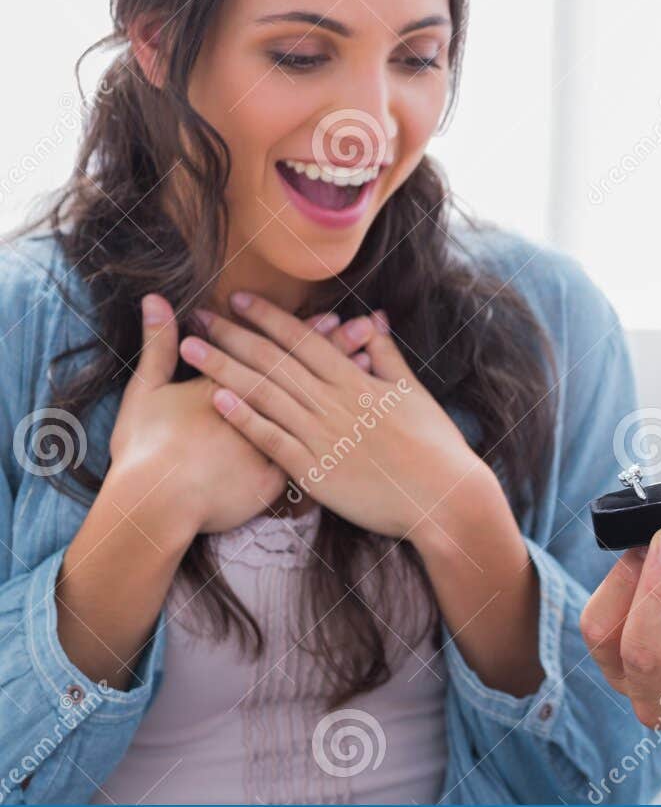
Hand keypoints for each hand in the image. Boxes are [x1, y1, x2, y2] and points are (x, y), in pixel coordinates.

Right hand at [108, 295, 375, 536]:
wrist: (154, 507)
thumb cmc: (144, 450)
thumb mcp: (147, 391)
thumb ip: (156, 344)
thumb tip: (155, 299)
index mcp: (238, 385)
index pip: (280, 353)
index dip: (308, 334)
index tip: (334, 316)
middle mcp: (264, 414)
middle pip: (310, 376)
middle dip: (341, 351)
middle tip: (367, 327)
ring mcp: (275, 447)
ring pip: (320, 413)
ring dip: (347, 388)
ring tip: (370, 366)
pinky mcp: (278, 478)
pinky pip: (315, 458)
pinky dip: (338, 439)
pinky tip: (361, 425)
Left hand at [178, 291, 502, 540]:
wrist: (443, 496)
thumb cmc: (435, 444)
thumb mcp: (413, 392)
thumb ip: (386, 355)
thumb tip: (374, 318)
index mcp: (357, 381)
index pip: (304, 340)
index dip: (269, 317)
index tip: (238, 299)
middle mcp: (334, 402)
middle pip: (274, 361)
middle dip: (233, 335)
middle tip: (198, 315)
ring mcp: (322, 436)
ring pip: (265, 395)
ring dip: (225, 369)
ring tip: (191, 349)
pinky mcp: (316, 471)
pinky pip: (273, 440)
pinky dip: (245, 419)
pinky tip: (217, 400)